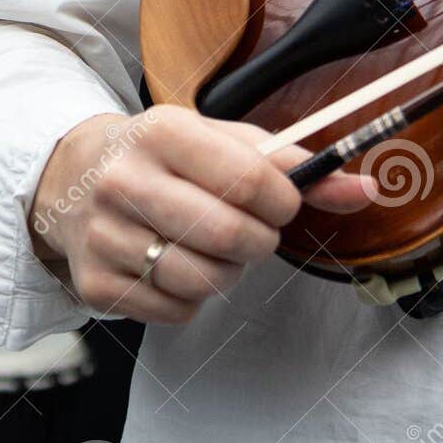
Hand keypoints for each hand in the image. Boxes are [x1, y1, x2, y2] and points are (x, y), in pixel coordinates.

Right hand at [29, 106, 373, 323]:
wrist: (74, 178)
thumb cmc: (169, 158)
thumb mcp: (227, 143)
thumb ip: (299, 166)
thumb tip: (368, 190)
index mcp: (162, 132)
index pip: (247, 179)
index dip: (283, 202)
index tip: (283, 204)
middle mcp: (124, 181)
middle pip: (229, 235)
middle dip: (260, 241)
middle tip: (252, 231)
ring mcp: (104, 235)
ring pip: (206, 280)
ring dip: (229, 272)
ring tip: (212, 246)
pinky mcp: (96, 283)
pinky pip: (177, 310)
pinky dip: (194, 297)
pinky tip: (178, 265)